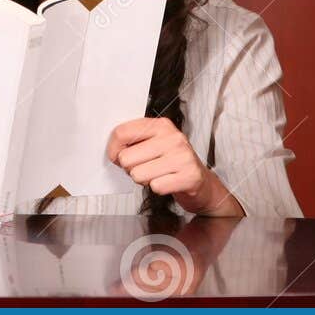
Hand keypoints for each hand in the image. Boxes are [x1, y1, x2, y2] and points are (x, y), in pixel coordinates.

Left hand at [107, 117, 242, 215]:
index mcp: (161, 125)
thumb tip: (113, 151)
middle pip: (126, 158)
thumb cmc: (173, 162)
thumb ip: (134, 141)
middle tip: (145, 168)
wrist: (201, 182)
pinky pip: (155, 187)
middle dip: (131, 168)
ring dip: (144, 180)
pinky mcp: (189, 176)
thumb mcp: (155, 143)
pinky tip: (168, 182)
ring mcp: (182, 157)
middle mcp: (173, 138)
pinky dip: (158, 188)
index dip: (113, 149)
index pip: (122, 132)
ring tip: (157, 175)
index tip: (118, 156)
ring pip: (138, 174)